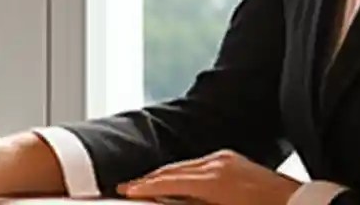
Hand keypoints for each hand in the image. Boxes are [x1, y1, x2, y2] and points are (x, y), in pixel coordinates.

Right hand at [119, 150, 301, 204]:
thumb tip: (170, 200)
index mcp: (213, 180)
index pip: (169, 181)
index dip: (145, 186)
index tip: (125, 190)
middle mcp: (217, 163)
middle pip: (174, 169)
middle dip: (150, 179)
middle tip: (129, 186)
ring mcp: (226, 158)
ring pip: (186, 165)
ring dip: (167, 174)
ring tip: (149, 184)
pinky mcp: (234, 159)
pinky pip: (200, 163)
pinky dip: (184, 171)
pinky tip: (179, 179)